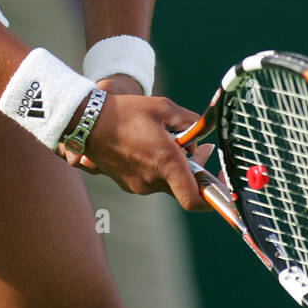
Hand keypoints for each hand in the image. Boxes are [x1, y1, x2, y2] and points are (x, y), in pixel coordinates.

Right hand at [59, 80, 217, 212]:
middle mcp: (152, 180)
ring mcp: (138, 185)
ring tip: (167, 137)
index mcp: (166, 163)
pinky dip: (157, 166)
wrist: (86, 121)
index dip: (213, 198)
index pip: (195, 199)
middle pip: (184, 186)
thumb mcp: (164, 108)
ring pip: (167, 180)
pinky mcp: (127, 183)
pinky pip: (151, 178)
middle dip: (194, 167)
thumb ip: (190, 122)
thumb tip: (202, 135)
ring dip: (173, 164)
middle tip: (199, 145)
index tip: (220, 184)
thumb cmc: (125, 112)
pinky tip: (149, 144)